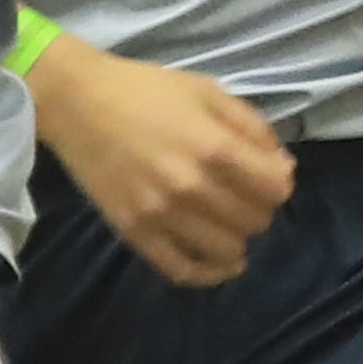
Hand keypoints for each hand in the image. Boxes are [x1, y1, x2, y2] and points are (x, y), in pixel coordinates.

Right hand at [31, 37, 291, 286]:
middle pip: (255, 222)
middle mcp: (191, 187)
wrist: (78, 103)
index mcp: (214, 147)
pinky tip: (217, 262)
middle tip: (241, 196)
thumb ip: (253, 129)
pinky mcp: (135, 233)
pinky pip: (182, 270)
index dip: (279, 184)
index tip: (267, 177)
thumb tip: (285, 170)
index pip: (276, 190)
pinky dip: (208, 273)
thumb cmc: (147, 90)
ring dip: (236, 238)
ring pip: (227, 251)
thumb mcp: (208, 92)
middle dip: (258, 209)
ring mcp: (162, 214)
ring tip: (225, 223)